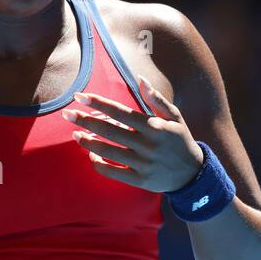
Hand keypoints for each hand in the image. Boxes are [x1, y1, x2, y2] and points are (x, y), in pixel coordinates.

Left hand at [63, 75, 203, 191]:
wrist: (193, 174)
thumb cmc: (180, 140)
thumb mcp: (175, 117)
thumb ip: (157, 99)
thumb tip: (140, 79)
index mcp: (154, 126)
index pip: (120, 112)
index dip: (98, 103)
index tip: (79, 96)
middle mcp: (148, 145)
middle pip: (109, 130)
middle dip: (85, 120)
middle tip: (67, 113)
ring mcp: (143, 164)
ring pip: (108, 151)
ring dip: (88, 142)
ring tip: (75, 133)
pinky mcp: (140, 180)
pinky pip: (113, 172)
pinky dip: (99, 164)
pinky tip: (91, 155)